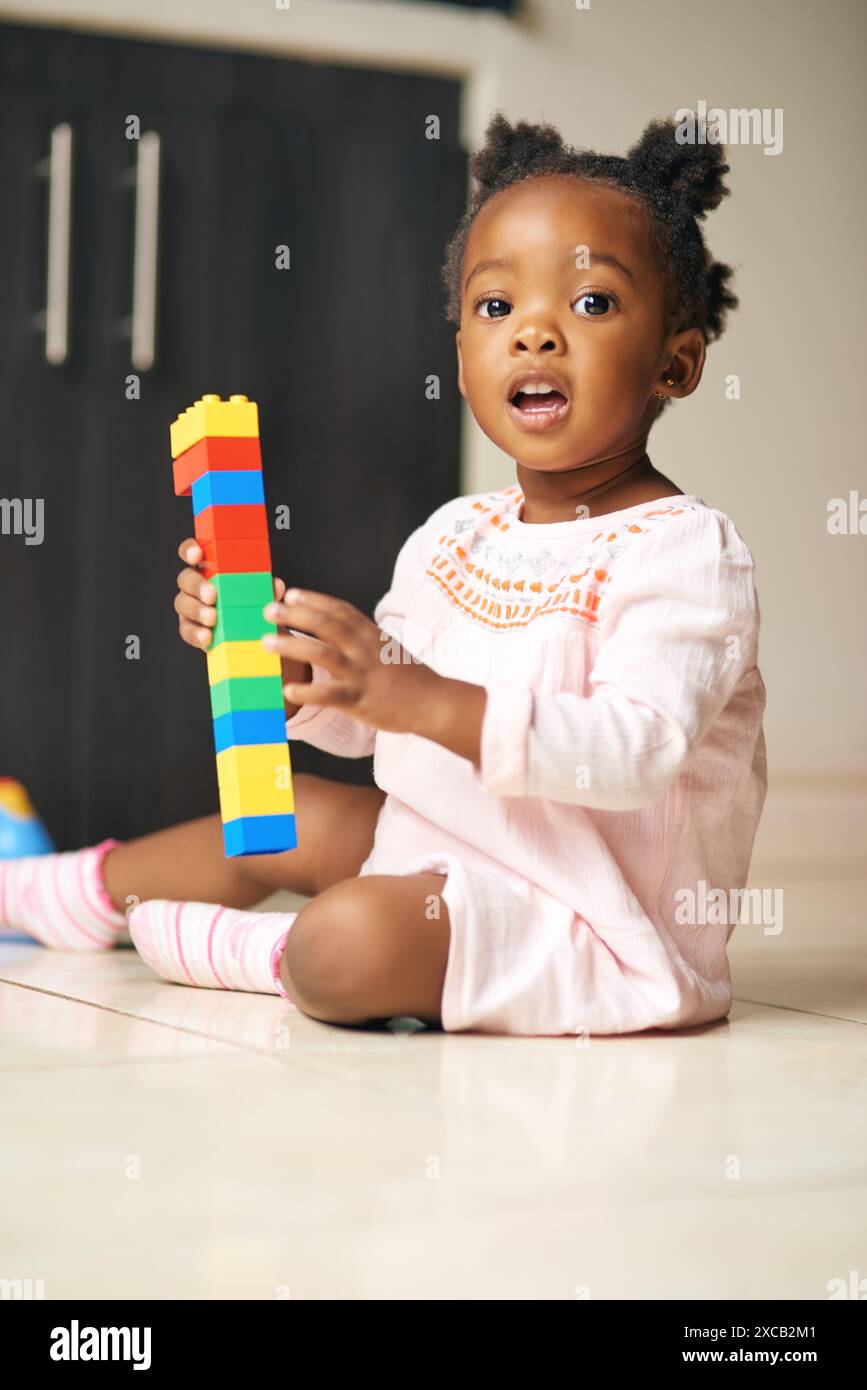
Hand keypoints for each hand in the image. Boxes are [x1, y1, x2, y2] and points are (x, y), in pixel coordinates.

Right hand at [174, 539, 310, 715]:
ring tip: (212, 618)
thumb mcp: (260, 594)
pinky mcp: (190, 628)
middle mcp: (195, 586)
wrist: (250, 633)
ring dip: (197, 610)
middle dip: (197, 585)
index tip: (197, 555)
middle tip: (212, 595)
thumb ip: (266, 588)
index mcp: (209, 569)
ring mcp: (190, 606)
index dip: (190, 550)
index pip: (192, 553)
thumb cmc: (250, 604)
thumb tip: (275, 585)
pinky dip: (196, 634)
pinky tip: (207, 637)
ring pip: (182, 604)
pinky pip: (187, 630)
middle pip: (185, 579)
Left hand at [262, 587, 437, 735]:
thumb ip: (362, 639)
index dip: (313, 600)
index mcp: (370, 634)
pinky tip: (287, 690)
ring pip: (322, 655)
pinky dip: (307, 691)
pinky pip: (329, 694)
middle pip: (326, 625)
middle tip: (268, 610)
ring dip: (291, 647)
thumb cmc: (408, 676)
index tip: (290, 593)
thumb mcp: (386, 648)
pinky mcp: (360, 699)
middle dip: (295, 615)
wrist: (434, 702)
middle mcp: (364, 649)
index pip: (339, 610)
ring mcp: (361, 673)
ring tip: (265, 643)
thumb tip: (337, 630)